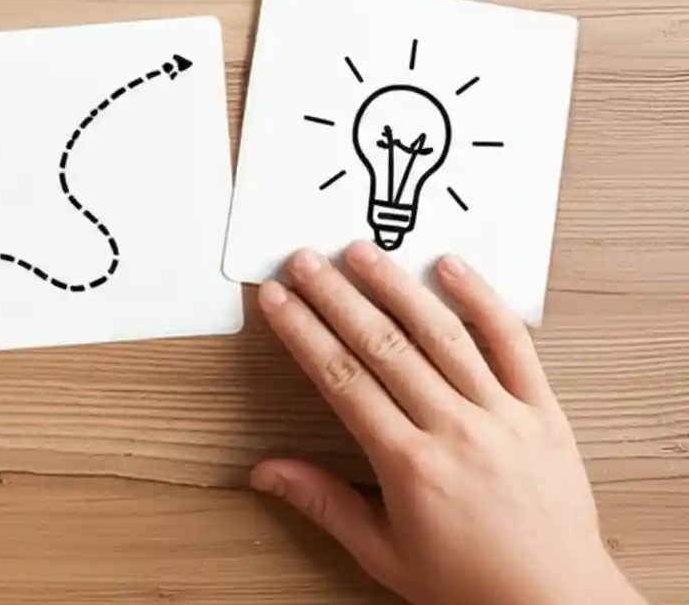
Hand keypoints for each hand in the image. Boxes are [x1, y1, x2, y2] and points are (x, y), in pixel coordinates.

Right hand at [251, 243, 644, 604]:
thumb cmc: (471, 584)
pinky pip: (512, 343)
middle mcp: (455, 431)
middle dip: (334, 296)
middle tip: (303, 261)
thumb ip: (324, 502)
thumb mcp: (383, 551)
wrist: (555, 603)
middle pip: (382, 345)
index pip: (342, 379)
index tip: (278, 301)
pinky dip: (482, 300)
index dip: (303, 332)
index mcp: (409, 466)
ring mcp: (502, 415)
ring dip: (395, 286)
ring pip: (441, 333)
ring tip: (361, 251)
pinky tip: (451, 267)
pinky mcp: (542, 410)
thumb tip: (266, 472)